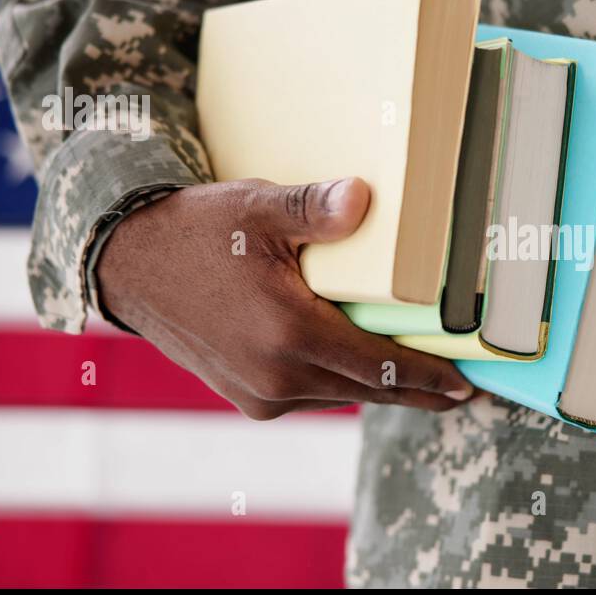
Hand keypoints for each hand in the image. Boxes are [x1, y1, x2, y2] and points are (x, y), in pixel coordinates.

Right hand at [96, 177, 473, 418]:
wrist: (128, 266)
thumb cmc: (195, 233)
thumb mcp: (257, 209)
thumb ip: (315, 208)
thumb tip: (363, 197)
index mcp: (290, 336)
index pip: (381, 366)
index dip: (429, 377)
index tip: (467, 387)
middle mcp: (277, 377)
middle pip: (369, 390)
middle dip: (418, 391)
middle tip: (460, 392)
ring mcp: (259, 393)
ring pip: (341, 394)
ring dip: (378, 386)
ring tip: (418, 378)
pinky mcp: (247, 397)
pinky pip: (310, 395)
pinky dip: (340, 383)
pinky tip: (358, 368)